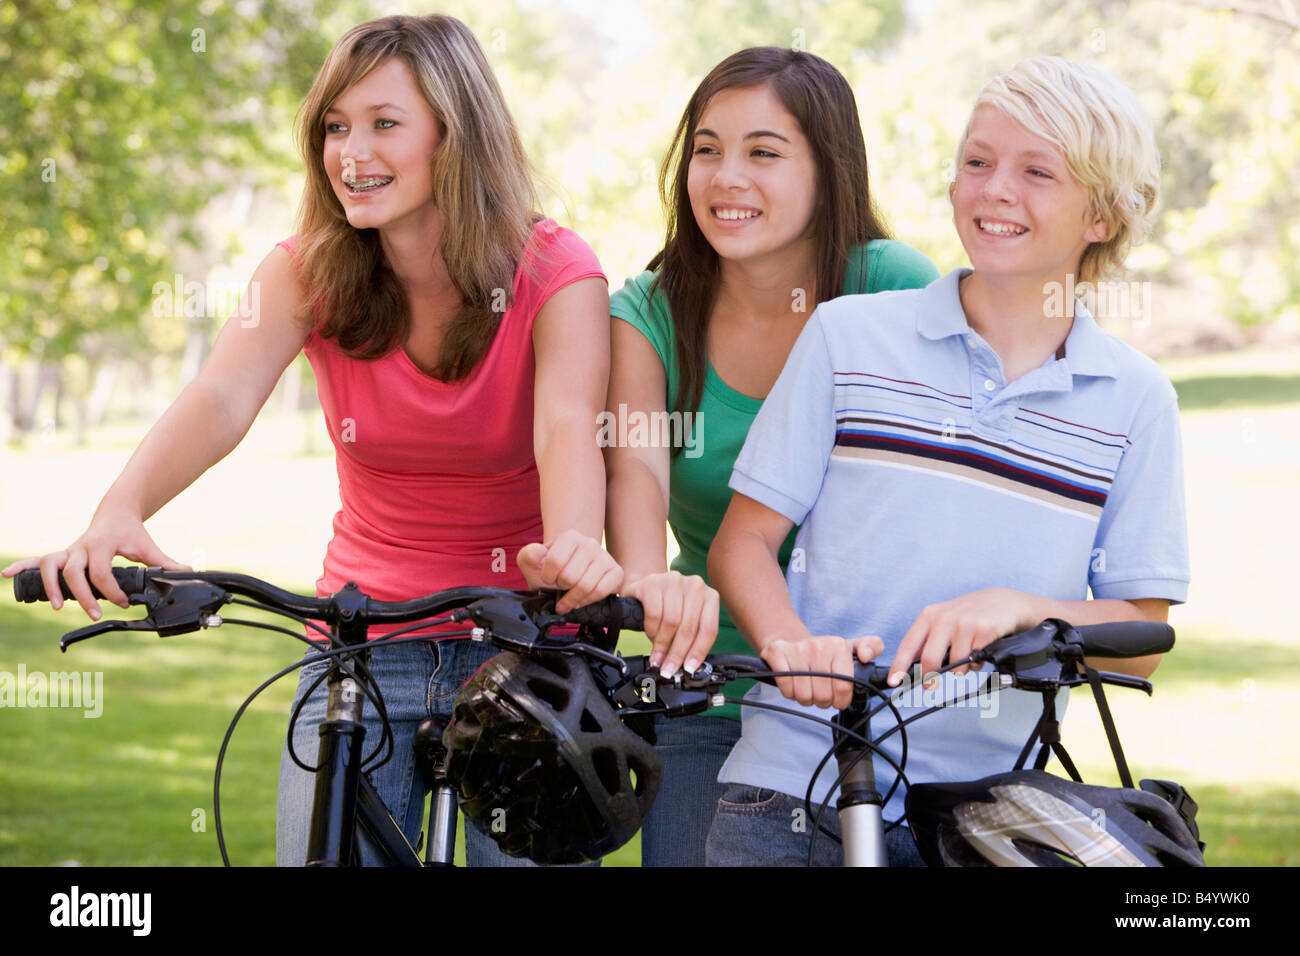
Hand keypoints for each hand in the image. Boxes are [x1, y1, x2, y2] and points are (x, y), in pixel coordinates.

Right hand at [1, 510, 190, 619]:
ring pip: (51, 565)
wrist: (116, 513)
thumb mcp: (148, 546)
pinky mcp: (62, 555)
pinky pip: (37, 560)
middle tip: (95, 614)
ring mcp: (69, 551)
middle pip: (74, 572)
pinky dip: (21, 567)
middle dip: (83, 595)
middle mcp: (82, 547)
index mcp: (103, 545)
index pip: (102, 572)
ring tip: (56, 606)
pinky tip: (6, 575)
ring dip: (51, 586)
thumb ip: (166, 562)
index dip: (111, 590)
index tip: (125, 601)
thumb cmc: (131, 533)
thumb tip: (188, 574)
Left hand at [516, 530, 622, 613]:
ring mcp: (605, 557)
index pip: (555, 561)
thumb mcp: (532, 562)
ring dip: (572, 598)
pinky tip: (579, 601)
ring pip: (585, 586)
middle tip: (560, 587)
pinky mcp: (616, 572)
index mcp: (570, 536)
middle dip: (560, 588)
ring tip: (567, 597)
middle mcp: (590, 543)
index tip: (547, 579)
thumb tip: (538, 553)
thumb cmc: (550, 569)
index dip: (547, 577)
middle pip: (570, 577)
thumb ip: (528, 556)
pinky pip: (600, 592)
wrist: (569, 574)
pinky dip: (586, 601)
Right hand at [621, 571, 718, 678]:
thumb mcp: (686, 619)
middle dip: (677, 654)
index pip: (709, 630)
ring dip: (662, 645)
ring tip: (657, 656)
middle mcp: (695, 585)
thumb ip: (691, 637)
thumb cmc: (668, 607)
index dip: (698, 652)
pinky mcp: (653, 583)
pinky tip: (650, 637)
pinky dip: (651, 631)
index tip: (688, 668)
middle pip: (689, 628)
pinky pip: (654, 614)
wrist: (645, 587)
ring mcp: (674, 581)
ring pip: (671, 623)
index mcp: (710, 596)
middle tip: (668, 669)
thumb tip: (687, 665)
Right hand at [761, 634, 883, 709]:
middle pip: (823, 695)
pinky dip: (789, 692)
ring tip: (808, 689)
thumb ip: (872, 647)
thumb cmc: (824, 653)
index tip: (838, 700)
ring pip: (804, 695)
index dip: (841, 701)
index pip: (844, 687)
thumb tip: (866, 656)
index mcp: (838, 646)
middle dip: (822, 701)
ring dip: (805, 699)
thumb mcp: (851, 647)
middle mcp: (818, 645)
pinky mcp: (777, 653)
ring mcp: (797, 649)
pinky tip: (794, 685)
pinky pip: (786, 687)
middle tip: (821, 694)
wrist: (791, 641)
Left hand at [886, 588, 1039, 686]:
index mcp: (929, 616)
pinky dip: (976, 664)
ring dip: (960, 670)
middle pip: (929, 659)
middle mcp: (944, 618)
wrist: (1003, 602)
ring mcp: (965, 624)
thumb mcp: (944, 620)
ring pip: (955, 664)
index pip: (908, 645)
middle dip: (928, 677)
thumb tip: (912, 669)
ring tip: (966, 657)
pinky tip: (980, 651)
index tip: (893, 682)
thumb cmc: (969, 615)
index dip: (899, 666)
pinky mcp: (984, 631)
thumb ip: (929, 641)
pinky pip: (975, 661)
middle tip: (930, 685)